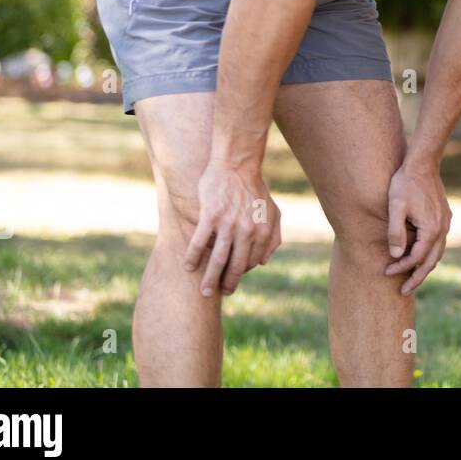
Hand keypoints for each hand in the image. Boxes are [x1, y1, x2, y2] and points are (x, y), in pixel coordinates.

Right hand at [183, 158, 281, 297]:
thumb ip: (272, 237)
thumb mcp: (272, 212)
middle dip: (226, 284)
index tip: (231, 279)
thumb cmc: (254, 189)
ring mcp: (228, 224)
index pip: (251, 262)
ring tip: (203, 291)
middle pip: (235, 266)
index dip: (241, 273)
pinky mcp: (210, 215)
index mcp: (262, 231)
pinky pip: (200, 242)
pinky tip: (188, 266)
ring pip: (217, 258)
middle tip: (217, 294)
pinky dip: (193, 257)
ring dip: (209, 278)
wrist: (237, 165)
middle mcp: (247, 230)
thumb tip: (263, 262)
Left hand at [383, 161, 451, 294]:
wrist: (423, 163)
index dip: (401, 267)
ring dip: (424, 267)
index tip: (386, 271)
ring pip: (437, 253)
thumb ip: (395, 232)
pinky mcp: (444, 217)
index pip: (416, 258)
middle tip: (403, 291)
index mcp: (431, 229)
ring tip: (411, 278)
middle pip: (431, 261)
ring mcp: (445, 223)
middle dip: (417, 277)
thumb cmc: (405, 183)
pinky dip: (429, 254)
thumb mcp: (395, 206)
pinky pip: (438, 243)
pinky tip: (419, 255)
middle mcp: (442, 229)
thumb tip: (396, 256)